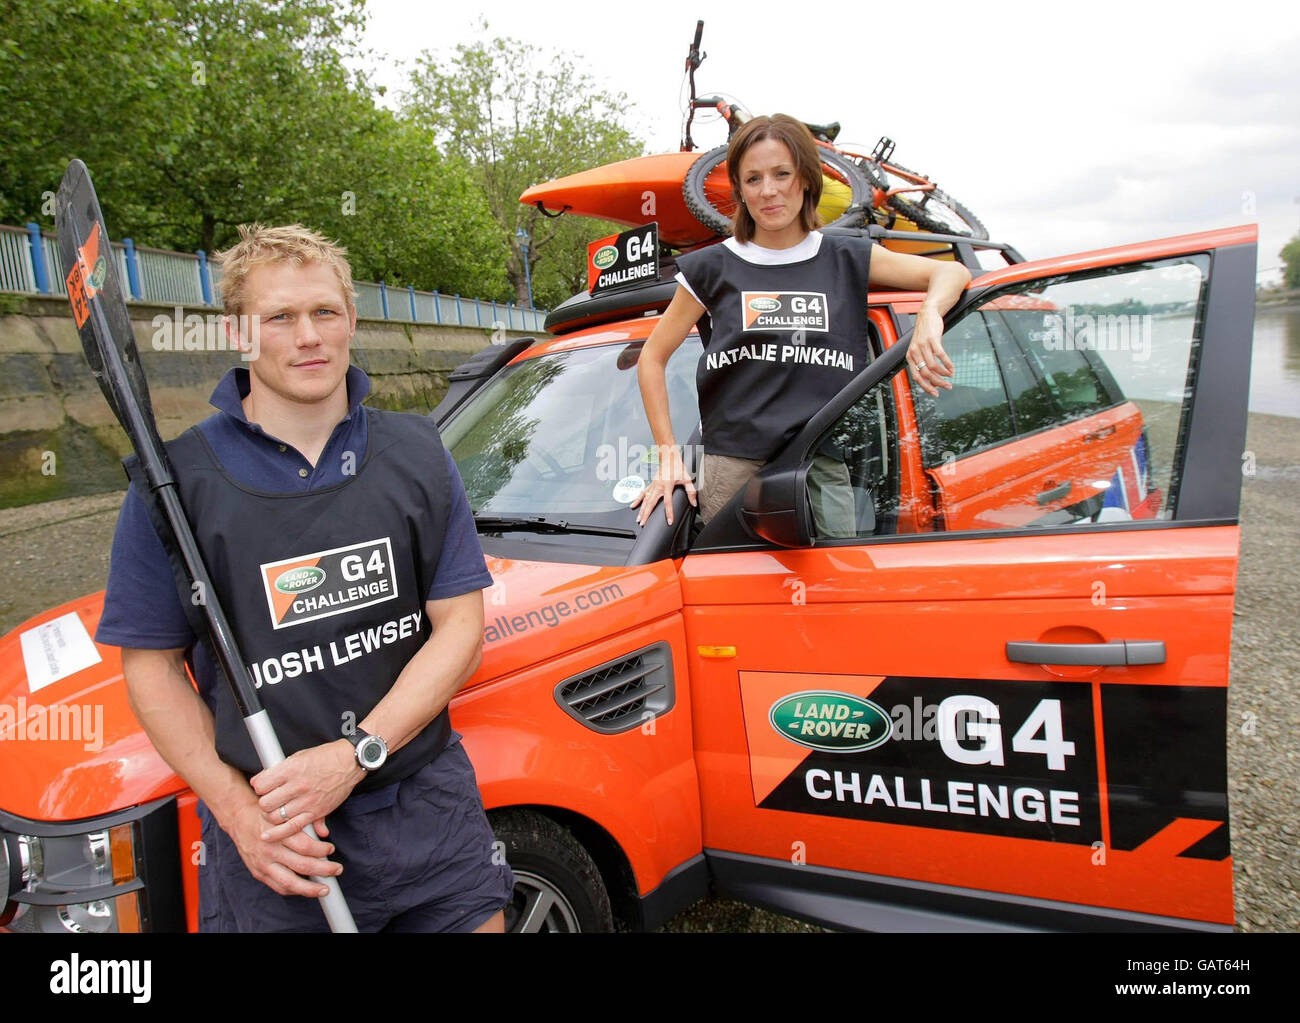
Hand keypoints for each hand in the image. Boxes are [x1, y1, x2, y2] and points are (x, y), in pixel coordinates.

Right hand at [224, 795, 340, 898]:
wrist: (239, 819)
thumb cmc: (267, 814)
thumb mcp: (285, 812)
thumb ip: (305, 822)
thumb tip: (325, 832)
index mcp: (279, 832)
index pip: (305, 845)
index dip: (321, 849)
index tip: (331, 849)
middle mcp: (270, 849)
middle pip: (301, 865)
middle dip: (323, 870)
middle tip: (337, 869)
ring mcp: (263, 863)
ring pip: (290, 881)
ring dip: (310, 888)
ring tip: (324, 889)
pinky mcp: (258, 873)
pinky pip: (278, 887)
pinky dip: (294, 890)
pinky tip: (305, 890)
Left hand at [251, 739, 362, 843]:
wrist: (349, 762)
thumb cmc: (324, 757)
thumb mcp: (298, 757)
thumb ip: (278, 770)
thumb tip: (258, 782)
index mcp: (291, 769)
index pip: (261, 785)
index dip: (259, 787)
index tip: (263, 787)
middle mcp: (298, 786)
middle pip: (266, 803)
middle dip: (264, 802)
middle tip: (270, 799)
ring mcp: (307, 801)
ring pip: (275, 817)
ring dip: (271, 815)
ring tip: (275, 810)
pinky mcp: (316, 812)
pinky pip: (292, 828)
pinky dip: (279, 834)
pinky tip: (269, 835)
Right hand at [630, 444, 696, 526]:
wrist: (669, 457)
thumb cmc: (677, 467)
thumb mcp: (687, 478)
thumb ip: (691, 491)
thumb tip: (694, 503)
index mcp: (667, 485)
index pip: (668, 502)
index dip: (669, 512)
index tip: (669, 521)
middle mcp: (658, 486)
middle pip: (651, 503)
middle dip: (647, 514)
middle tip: (643, 523)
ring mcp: (653, 485)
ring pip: (645, 500)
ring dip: (641, 510)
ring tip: (639, 519)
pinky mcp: (651, 484)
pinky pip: (643, 493)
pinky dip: (637, 500)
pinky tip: (633, 506)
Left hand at [907, 305, 954, 396]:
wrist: (927, 314)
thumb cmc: (924, 333)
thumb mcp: (918, 348)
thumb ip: (922, 362)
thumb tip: (930, 379)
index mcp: (910, 357)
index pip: (917, 377)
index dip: (927, 387)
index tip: (936, 394)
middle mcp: (914, 352)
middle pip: (926, 374)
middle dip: (938, 383)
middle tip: (948, 387)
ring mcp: (923, 345)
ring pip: (933, 366)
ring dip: (944, 374)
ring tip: (951, 376)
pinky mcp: (932, 339)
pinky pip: (940, 355)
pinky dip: (947, 364)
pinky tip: (952, 368)